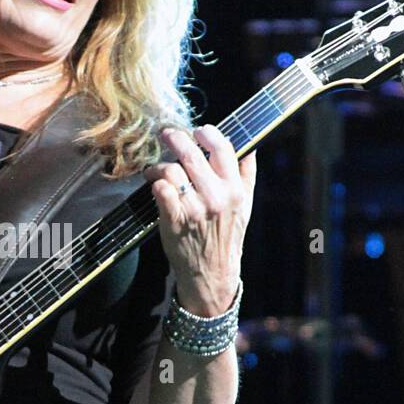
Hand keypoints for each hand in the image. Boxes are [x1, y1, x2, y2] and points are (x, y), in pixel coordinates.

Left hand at [144, 125, 255, 315]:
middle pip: (192, 154)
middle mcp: (216, 197)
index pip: (223, 148)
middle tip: (166, 134)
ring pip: (172, 170)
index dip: (207, 133)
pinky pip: (161, 190)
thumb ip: (247, 175)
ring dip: (159, 165)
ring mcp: (194, 208)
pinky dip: (154, 183)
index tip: (197, 131)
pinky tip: (153, 184)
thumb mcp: (245, 206)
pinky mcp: (174, 219)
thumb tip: (250, 148)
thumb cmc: (226, 236)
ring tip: (156, 170)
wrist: (211, 272)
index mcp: (235, 189)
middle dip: (175, 138)